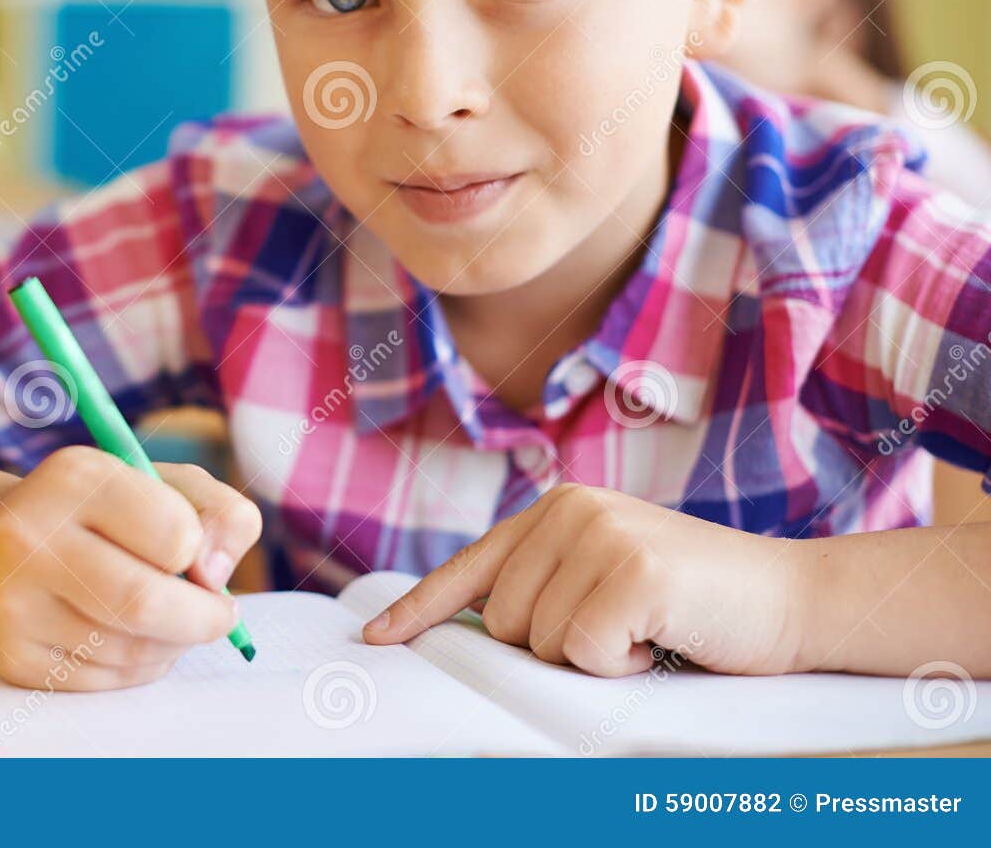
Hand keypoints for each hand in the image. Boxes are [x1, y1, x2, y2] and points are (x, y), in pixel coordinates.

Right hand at [0, 446, 261, 689]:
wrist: (1, 546)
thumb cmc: (106, 513)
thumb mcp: (170, 487)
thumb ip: (223, 514)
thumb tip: (215, 578)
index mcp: (74, 477)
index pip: (175, 535)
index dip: (202, 554)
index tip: (197, 557)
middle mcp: (28, 535)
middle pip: (146, 603)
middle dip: (203, 618)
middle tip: (220, 616)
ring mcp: (11, 601)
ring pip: (130, 650)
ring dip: (172, 644)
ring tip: (168, 620)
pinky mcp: (11, 656)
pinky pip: (105, 680)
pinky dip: (139, 667)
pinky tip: (129, 638)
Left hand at [363, 484, 811, 675]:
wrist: (794, 599)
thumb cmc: (696, 603)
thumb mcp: (608, 576)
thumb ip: (547, 583)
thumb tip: (476, 627)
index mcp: (557, 508)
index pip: (472, 566)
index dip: (422, 607)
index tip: (378, 637)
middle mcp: (570, 509)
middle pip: (505, 622)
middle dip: (557, 647)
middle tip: (624, 628)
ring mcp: (600, 534)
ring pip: (541, 641)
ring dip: (595, 656)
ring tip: (649, 627)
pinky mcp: (630, 570)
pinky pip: (584, 651)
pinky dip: (623, 663)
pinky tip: (663, 635)